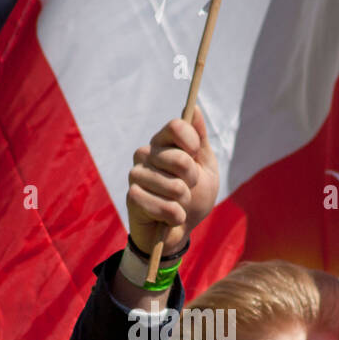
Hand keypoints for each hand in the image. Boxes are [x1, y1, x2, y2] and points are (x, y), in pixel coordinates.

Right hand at [125, 110, 218, 254]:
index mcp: (164, 143)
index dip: (191, 141)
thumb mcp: (205, 168)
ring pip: (174, 186)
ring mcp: (136, 175)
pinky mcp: (132, 197)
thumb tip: (194, 107)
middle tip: (188, 188)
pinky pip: (162, 205)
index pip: (175, 126)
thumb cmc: (194, 198)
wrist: (179, 232)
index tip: (196, 154)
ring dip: (184, 202)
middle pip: (179, 159)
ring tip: (179, 205)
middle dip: (193, 180)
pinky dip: (174, 216)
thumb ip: (200, 140)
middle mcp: (146, 154)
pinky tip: (170, 218)